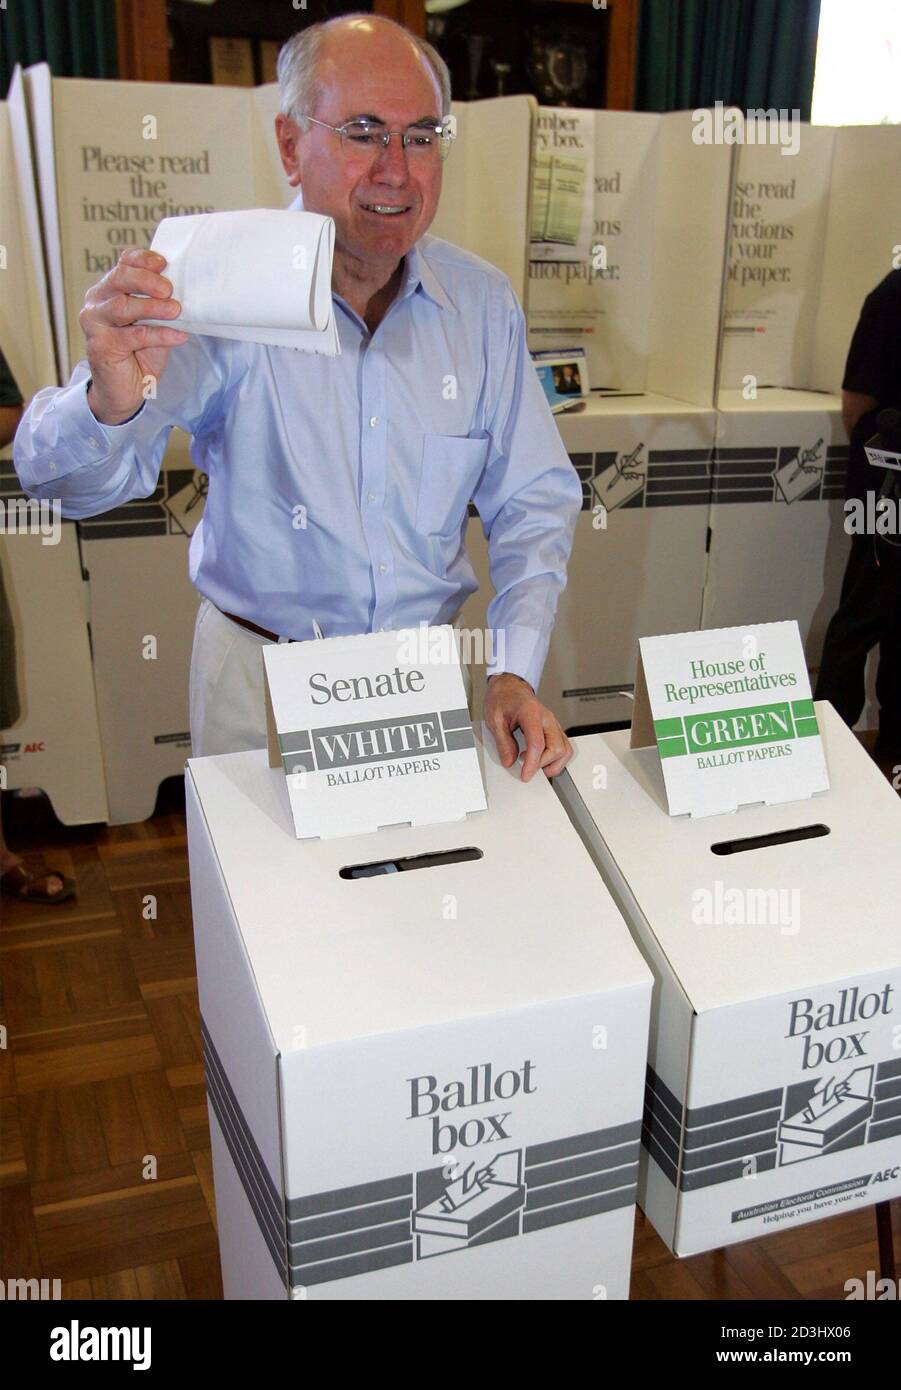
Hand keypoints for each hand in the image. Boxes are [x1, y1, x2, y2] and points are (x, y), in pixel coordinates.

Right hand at [79, 248, 187, 424]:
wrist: (125, 390)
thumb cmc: (140, 353)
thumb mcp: (154, 323)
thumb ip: (160, 304)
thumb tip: (185, 289)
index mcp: (111, 289)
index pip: (123, 263)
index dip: (142, 259)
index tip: (164, 264)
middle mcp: (98, 301)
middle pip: (119, 279)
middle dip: (146, 280)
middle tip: (169, 289)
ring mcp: (95, 323)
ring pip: (123, 306)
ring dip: (153, 307)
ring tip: (175, 310)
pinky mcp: (101, 345)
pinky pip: (133, 335)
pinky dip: (159, 334)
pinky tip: (177, 336)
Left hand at [484, 673, 572, 780]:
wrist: (510, 686)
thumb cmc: (503, 698)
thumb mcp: (495, 720)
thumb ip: (503, 742)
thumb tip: (509, 761)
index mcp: (531, 713)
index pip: (537, 743)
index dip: (533, 763)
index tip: (525, 775)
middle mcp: (547, 718)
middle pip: (557, 748)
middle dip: (543, 764)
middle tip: (527, 768)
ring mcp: (553, 723)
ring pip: (565, 749)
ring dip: (553, 763)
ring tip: (536, 766)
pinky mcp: (554, 728)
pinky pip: (563, 746)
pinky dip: (556, 758)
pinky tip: (542, 760)